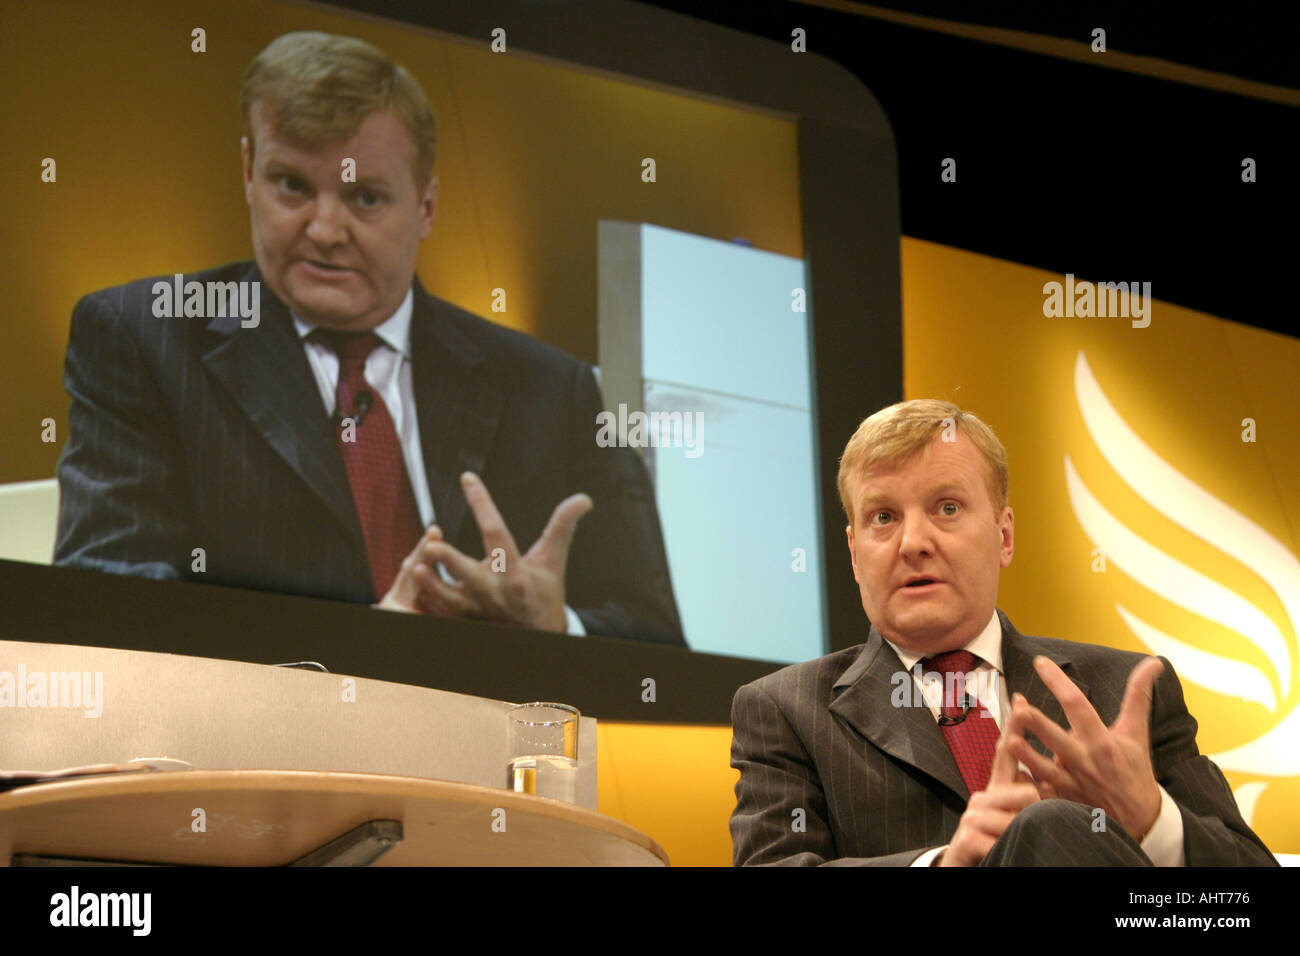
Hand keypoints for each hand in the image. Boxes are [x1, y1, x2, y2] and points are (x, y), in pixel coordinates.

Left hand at [377, 472, 591, 631]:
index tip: (468, 479)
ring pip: (448, 598)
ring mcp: (477, 610)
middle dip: (449, 560)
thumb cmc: (543, 594)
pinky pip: (440, 613)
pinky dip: (427, 598)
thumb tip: (583, 499)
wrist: (539, 639)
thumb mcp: (553, 560)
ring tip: (416, 565)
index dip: (482, 504)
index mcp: (516, 572)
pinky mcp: (464, 622)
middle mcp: (494, 591)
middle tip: (432, 545)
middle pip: (469, 574)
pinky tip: (416, 579)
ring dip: (431, 583)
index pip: (497, 533)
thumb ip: (562, 527)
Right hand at [938, 703, 1040, 865]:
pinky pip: (1005, 837)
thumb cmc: (995, 842)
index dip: (1015, 726)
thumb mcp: (1014, 816)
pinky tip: (1005, 850)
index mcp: (998, 790)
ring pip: (1019, 816)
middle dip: (1038, 809)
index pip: (1006, 752)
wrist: (963, 870)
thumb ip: (1027, 795)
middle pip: (1025, 789)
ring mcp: (973, 816)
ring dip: (1027, 832)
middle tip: (1034, 822)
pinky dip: (1013, 847)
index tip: (1021, 700)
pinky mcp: (968, 837)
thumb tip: (1043, 777)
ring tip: (1023, 840)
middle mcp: (983, 797)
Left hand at [1003, 655, 1163, 842]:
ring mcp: (1070, 782)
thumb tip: (1154, 662)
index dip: (1058, 683)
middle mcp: (1084, 760)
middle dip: (1036, 723)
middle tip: (1019, 706)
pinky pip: (1038, 793)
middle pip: (1057, 739)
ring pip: (1042, 768)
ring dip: (1024, 754)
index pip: (1077, 705)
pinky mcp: (1061, 800)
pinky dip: (1023, 783)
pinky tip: (1007, 771)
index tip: (1040, 662)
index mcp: (1101, 740)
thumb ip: (1138, 695)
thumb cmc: (1135, 769)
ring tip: (1007, 739)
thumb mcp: (1136, 732)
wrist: (1140, 820)